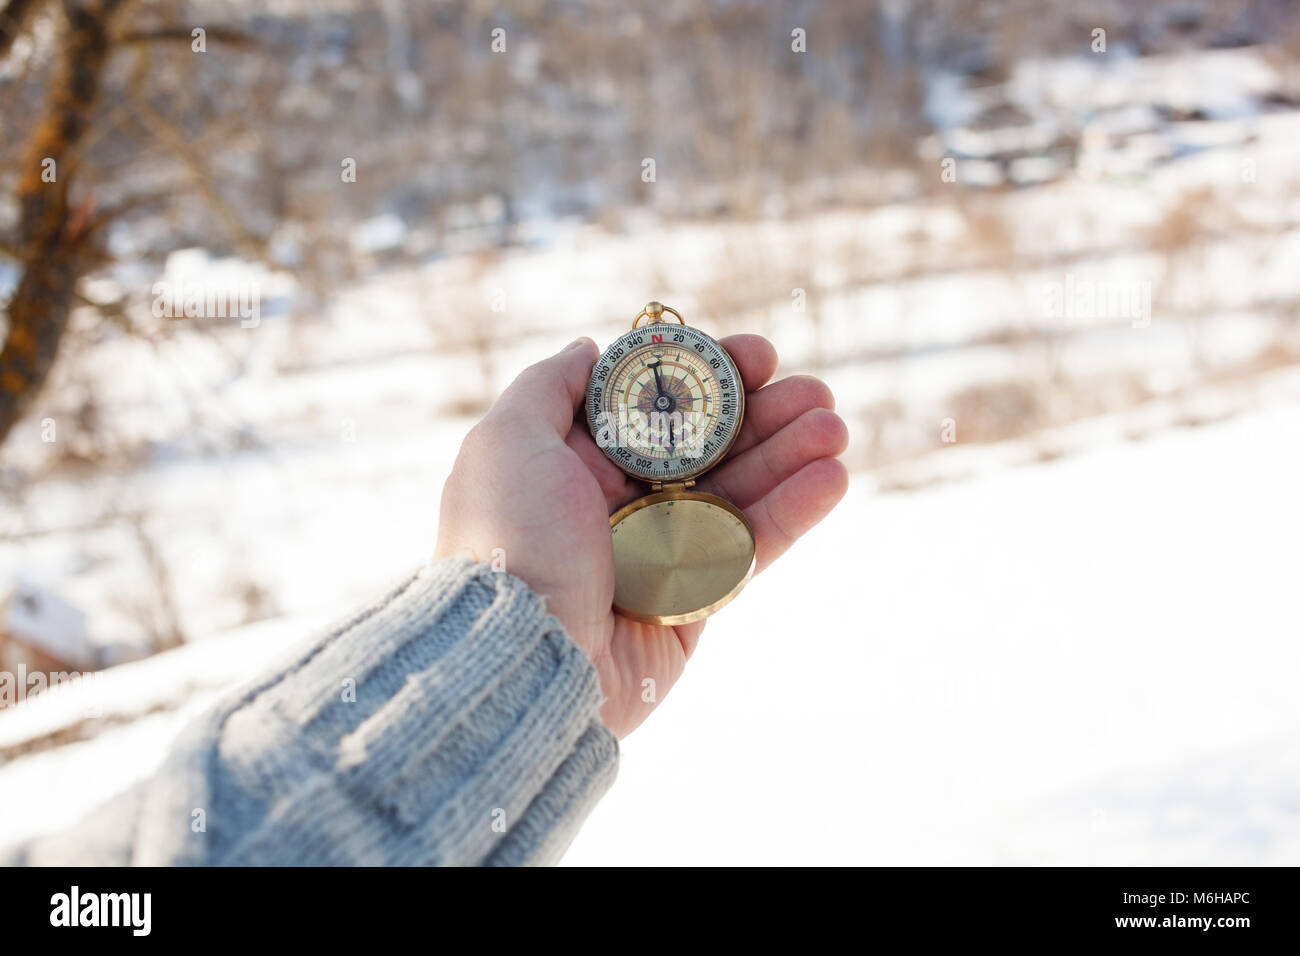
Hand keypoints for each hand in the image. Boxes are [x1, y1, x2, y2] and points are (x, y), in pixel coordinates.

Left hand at [434, 334, 848, 736]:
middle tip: (816, 394)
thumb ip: (547, 388)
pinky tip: (832, 478)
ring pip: (738, 490)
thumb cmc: (511, 542)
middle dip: (765, 413)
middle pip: (708, 443)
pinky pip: (749, 546)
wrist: (525, 656)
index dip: (709, 377)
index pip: (657, 404)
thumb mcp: (507, 443)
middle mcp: (620, 500)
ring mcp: (660, 547)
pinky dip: (793, 512)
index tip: (757, 357)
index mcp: (576, 460)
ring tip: (835, 428)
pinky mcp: (693, 596)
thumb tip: (589, 350)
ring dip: (791, 455)